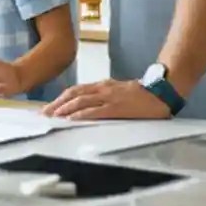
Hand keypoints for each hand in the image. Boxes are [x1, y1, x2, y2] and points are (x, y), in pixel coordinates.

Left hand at [40, 79, 171, 119]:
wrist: (161, 92)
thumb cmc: (141, 94)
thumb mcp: (118, 91)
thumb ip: (104, 96)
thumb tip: (88, 106)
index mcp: (102, 85)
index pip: (76, 90)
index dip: (61, 99)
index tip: (49, 107)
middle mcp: (102, 89)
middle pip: (73, 95)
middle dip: (57, 104)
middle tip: (44, 114)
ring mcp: (109, 98)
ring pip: (81, 101)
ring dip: (65, 109)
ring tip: (53, 117)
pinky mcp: (117, 108)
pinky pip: (95, 111)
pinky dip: (81, 115)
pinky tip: (71, 120)